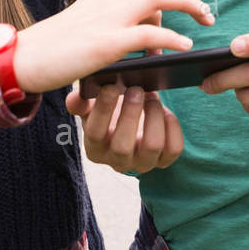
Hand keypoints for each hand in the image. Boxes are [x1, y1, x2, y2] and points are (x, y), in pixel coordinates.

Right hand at [14, 0, 214, 93]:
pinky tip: (185, 46)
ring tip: (204, 25)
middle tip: (209, 15)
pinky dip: (172, 39)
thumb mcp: (77, 11)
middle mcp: (111, 1)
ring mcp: (110, 20)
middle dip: (189, 0)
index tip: (190, 13)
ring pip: (160, 2)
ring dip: (189, 9)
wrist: (21, 59)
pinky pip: (150, 36)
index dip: (172, 2)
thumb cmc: (49, 43)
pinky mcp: (108, 42)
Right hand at [66, 81, 184, 172]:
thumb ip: (81, 101)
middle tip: (136, 89)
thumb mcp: (92, 107)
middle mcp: (117, 161)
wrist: (132, 124)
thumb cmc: (110, 113)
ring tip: (151, 97)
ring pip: (152, 146)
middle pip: (122, 146)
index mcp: (95, 148)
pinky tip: (164, 111)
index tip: (110, 87)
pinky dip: (172, 126)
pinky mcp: (163, 160)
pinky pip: (173, 148)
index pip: (94, 133)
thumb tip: (75, 98)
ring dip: (153, 117)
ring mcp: (142, 163)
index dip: (103, 110)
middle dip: (131, 113)